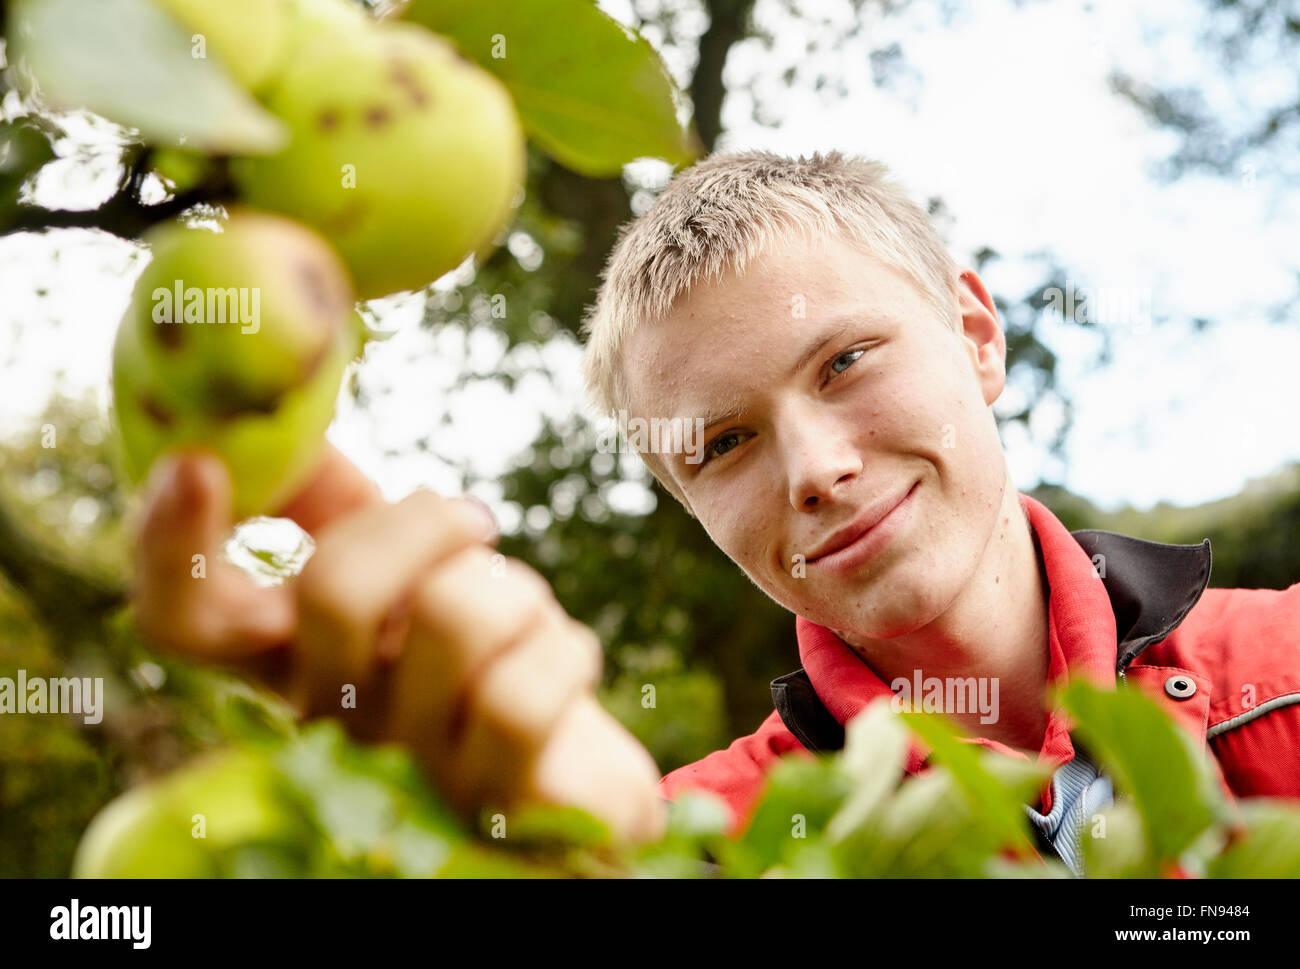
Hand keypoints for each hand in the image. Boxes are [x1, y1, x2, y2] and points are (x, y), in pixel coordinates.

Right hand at [130, 446, 666, 843]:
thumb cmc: (471, 645)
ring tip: (522, 611)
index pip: (182, 623)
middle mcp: (328, 718)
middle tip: (472, 523)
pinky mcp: (486, 800)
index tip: (197, 465)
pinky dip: (564, 648)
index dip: (170, 547)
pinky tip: (560, 660)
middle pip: (334, 591)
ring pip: (454, 621)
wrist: (563, 756)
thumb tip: (282, 420)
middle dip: (425, 522)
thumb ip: (331, 499)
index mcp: (290, 657)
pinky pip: (524, 696)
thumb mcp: (398, 560)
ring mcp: (400, 769)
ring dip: (514, 589)